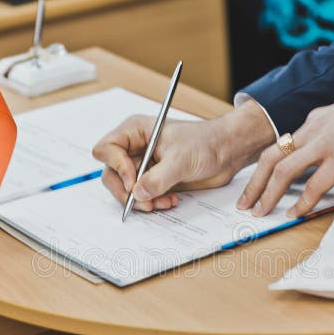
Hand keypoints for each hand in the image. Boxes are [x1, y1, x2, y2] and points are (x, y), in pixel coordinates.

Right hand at [92, 101, 275, 211]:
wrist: (226, 153)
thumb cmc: (206, 142)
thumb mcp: (181, 159)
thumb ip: (158, 178)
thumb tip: (138, 193)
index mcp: (135, 131)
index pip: (106, 149)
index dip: (116, 167)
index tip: (133, 180)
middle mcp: (135, 148)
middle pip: (111, 174)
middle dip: (126, 192)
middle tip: (144, 201)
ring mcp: (143, 165)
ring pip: (125, 189)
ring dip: (141, 200)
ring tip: (163, 202)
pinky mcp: (153, 180)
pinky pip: (141, 196)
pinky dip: (152, 202)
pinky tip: (169, 200)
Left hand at [236, 82, 333, 217]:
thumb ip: (333, 134)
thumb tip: (327, 158)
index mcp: (316, 120)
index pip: (281, 145)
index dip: (264, 168)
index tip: (256, 183)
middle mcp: (315, 129)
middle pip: (272, 157)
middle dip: (254, 182)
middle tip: (245, 202)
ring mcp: (327, 144)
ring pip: (285, 170)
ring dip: (269, 194)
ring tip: (262, 212)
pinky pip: (314, 185)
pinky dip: (301, 202)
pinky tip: (295, 214)